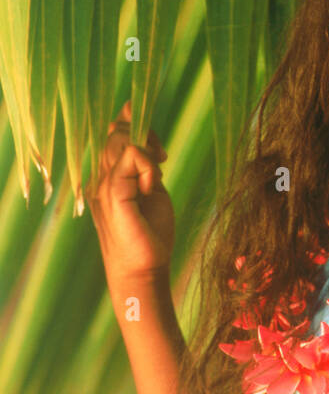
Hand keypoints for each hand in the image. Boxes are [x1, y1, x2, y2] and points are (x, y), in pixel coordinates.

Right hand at [86, 100, 175, 288]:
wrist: (145, 268)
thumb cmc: (150, 232)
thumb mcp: (150, 188)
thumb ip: (145, 164)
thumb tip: (146, 138)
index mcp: (108, 175)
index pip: (112, 133)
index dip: (133, 125)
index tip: (158, 149)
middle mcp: (101, 177)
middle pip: (116, 132)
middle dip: (144, 135)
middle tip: (162, 159)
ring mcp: (103, 185)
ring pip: (120, 140)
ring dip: (147, 153)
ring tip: (155, 180)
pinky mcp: (113, 195)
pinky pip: (130, 158)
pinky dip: (148, 167)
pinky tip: (151, 188)